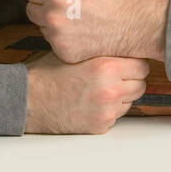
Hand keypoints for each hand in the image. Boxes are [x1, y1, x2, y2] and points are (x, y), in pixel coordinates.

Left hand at [18, 0, 159, 62]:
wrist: (136, 25)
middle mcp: (53, 14)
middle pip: (31, 9)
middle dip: (45, 7)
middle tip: (71, 6)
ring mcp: (57, 36)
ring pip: (41, 26)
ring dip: (52, 23)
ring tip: (78, 19)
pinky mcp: (64, 53)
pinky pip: (52, 42)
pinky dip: (63, 39)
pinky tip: (82, 33)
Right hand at [24, 52, 149, 133]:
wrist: (28, 100)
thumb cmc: (48, 73)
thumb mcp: (76, 53)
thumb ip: (102, 51)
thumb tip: (124, 45)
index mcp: (106, 66)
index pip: (142, 65)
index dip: (134, 63)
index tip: (127, 62)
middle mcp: (111, 89)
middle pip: (140, 84)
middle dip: (130, 80)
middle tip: (115, 76)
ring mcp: (107, 110)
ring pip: (130, 101)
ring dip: (121, 96)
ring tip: (98, 89)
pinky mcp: (101, 126)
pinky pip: (116, 116)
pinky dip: (108, 110)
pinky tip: (90, 102)